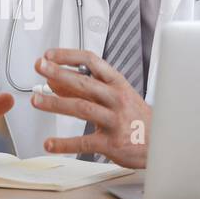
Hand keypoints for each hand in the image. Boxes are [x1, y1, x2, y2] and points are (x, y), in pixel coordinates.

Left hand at [31, 48, 152, 168]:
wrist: (163, 142)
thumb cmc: (136, 118)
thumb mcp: (115, 97)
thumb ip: (85, 90)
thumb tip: (55, 80)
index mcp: (117, 83)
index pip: (92, 61)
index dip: (69, 56)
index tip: (49, 54)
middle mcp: (116, 99)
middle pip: (84, 82)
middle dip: (59, 73)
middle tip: (40, 67)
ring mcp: (115, 120)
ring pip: (82, 108)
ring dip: (56, 103)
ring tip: (36, 101)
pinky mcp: (112, 143)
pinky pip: (84, 142)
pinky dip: (64, 144)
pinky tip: (49, 143)